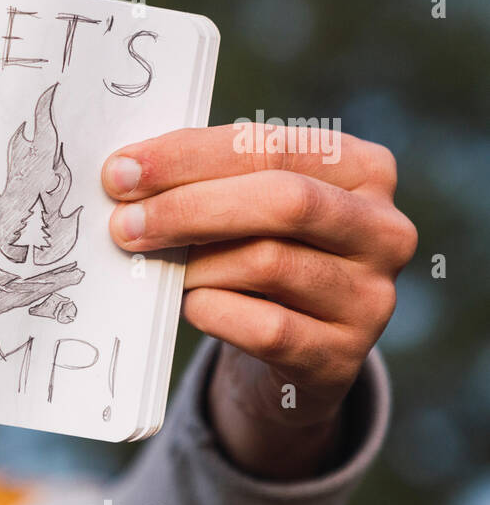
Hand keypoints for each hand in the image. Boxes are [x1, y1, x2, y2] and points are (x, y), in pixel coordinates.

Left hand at [101, 124, 417, 479]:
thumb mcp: (248, 205)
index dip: (189, 157)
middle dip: (189, 208)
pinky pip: (265, 328)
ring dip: (196, 264)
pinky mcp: (342, 357)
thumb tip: (127, 175)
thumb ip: (208, 180)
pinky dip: (214, 311)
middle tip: (123, 224)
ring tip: (160, 267)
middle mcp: (384, 230)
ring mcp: (372, 298)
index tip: (120, 172)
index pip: (271, 146)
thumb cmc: (258, 254)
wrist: (292, 351)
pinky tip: (192, 304)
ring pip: (268, 263)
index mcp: (363, 170)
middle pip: (282, 201)